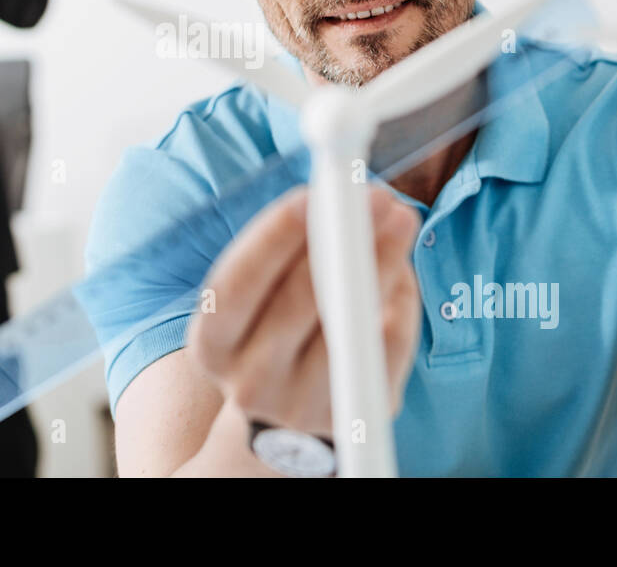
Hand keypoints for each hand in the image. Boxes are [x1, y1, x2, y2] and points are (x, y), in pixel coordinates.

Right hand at [187, 185, 420, 437]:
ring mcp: (302, 408)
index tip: (312, 194)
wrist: (283, 421)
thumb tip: (344, 202)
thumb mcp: (258, 298)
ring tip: (400, 221)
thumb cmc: (273, 330)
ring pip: (348, 328)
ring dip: (381, 265)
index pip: (236, 286)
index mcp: (214, 344)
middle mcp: (249, 382)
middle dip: (343, 241)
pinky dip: (399, 308)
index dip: (273, 238)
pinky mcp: (351, 421)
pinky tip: (403, 271)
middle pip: (298, 304)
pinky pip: (385, 355)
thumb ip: (290, 251)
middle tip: (378, 196)